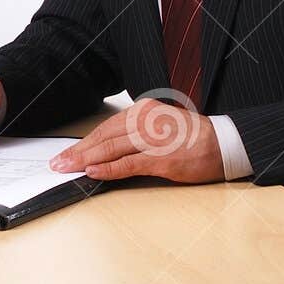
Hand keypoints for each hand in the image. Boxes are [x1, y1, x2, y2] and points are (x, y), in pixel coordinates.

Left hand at [49, 102, 223, 182]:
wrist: (225, 142)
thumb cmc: (193, 138)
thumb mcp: (160, 128)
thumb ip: (135, 135)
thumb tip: (106, 150)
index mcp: (144, 112)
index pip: (106, 127)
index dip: (84, 142)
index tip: (66, 152)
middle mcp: (146, 121)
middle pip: (104, 137)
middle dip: (77, 151)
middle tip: (57, 162)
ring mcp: (154, 139)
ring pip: (111, 148)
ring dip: (85, 159)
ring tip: (66, 168)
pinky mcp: (162, 158)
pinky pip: (129, 163)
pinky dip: (108, 168)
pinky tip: (92, 172)